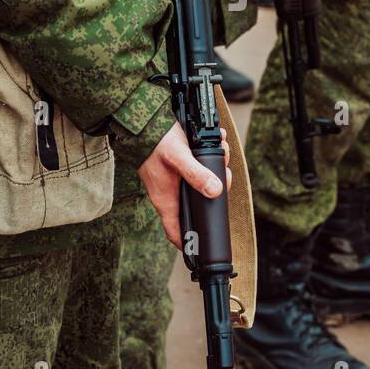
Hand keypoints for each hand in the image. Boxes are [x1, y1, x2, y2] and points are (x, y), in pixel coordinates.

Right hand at [139, 123, 228, 245]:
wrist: (144, 121)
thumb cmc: (156, 142)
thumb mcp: (179, 158)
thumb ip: (196, 174)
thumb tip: (216, 192)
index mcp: (166, 200)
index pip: (176, 233)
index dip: (189, 244)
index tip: (204, 248)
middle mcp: (169, 195)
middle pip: (195, 207)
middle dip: (214, 194)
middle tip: (225, 178)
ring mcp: (172, 183)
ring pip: (199, 186)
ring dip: (214, 172)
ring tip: (223, 154)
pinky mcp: (177, 169)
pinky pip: (197, 170)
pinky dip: (208, 160)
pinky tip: (217, 145)